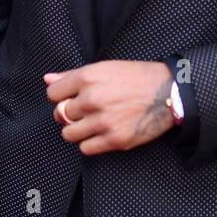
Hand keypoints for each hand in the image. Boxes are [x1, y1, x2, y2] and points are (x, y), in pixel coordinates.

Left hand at [44, 60, 174, 154]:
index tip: (70, 97)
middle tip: (86, 110)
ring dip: (77, 130)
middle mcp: (92, 99)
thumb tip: (48, 79)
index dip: (60, 96)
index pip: (52, 94)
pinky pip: (85, 149)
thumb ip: (72, 75)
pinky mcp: (115, 140)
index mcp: (88, 78)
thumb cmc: (137, 77)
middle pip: (60, 114)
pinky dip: (89, 143)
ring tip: (91, 123)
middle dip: (70, 113)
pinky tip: (100, 133)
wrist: (168, 92)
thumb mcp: (104, 68)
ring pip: (69, 134)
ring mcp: (103, 121)